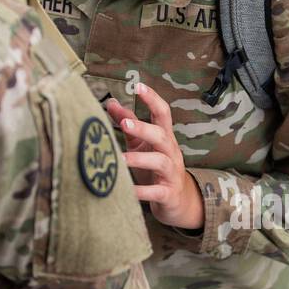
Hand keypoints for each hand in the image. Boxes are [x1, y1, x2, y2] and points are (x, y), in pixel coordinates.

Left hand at [106, 86, 203, 229]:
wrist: (178, 202)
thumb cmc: (155, 170)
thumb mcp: (142, 145)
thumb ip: (128, 124)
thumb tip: (111, 103)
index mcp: (164, 137)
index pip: (162, 113)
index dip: (152, 99)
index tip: (139, 86)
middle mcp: (171, 152)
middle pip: (162, 135)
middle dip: (144, 129)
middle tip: (124, 124)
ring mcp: (172, 173)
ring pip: (160, 162)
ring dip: (140, 159)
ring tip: (120, 160)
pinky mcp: (168, 194)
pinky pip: (156, 191)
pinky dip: (142, 191)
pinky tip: (128, 190)